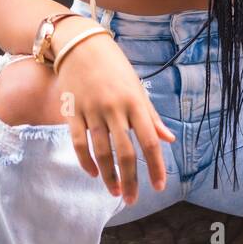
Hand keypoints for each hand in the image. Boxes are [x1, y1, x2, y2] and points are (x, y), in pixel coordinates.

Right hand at [54, 27, 176, 204]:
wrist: (80, 44)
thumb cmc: (114, 66)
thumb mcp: (137, 87)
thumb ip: (152, 116)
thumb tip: (169, 139)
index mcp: (135, 102)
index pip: (149, 141)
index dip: (156, 166)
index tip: (159, 186)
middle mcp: (115, 108)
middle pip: (125, 152)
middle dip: (130, 180)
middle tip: (132, 199)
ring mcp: (92, 110)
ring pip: (101, 151)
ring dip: (109, 175)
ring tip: (115, 191)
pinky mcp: (72, 111)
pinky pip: (78, 142)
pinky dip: (86, 161)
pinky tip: (93, 173)